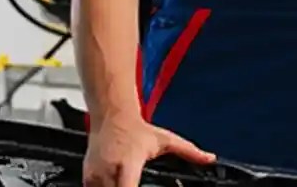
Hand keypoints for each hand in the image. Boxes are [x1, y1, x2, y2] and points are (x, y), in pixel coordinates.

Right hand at [83, 113, 215, 186]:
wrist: (112, 116)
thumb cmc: (137, 130)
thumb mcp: (165, 140)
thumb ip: (189, 152)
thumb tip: (210, 158)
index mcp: (128, 165)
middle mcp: (109, 172)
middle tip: (136, 183)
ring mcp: (95, 176)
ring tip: (128, 182)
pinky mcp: (87, 178)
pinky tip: (116, 185)